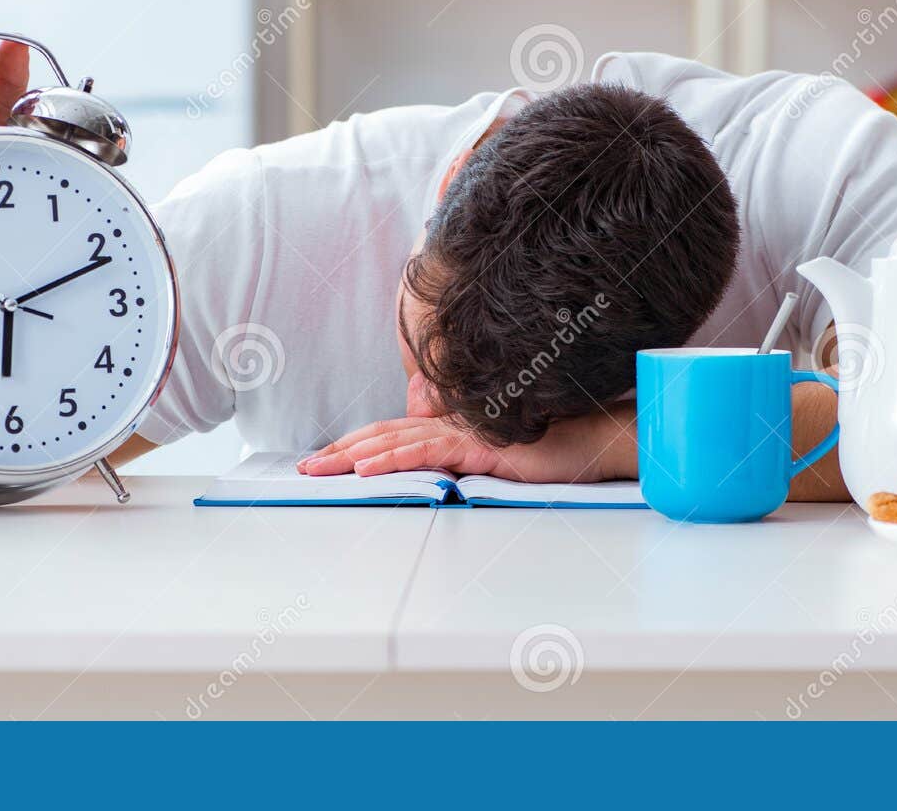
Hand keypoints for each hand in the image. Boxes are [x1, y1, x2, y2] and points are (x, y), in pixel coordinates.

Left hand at [301, 401, 636, 482]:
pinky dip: (393, 461)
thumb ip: (459, 452)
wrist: (592, 442)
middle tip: (304, 466)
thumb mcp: (493, 458)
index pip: (391, 434)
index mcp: (450, 427)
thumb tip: (429, 453)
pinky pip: (428, 453)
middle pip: (383, 435)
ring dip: (354, 455)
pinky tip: (367, 471)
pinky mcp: (479, 445)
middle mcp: (452, 424)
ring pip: (397, 441)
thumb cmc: (549, 450)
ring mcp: (465, 432)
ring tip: (321, 469)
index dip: (354, 444)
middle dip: (339, 451)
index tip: (322, 460)